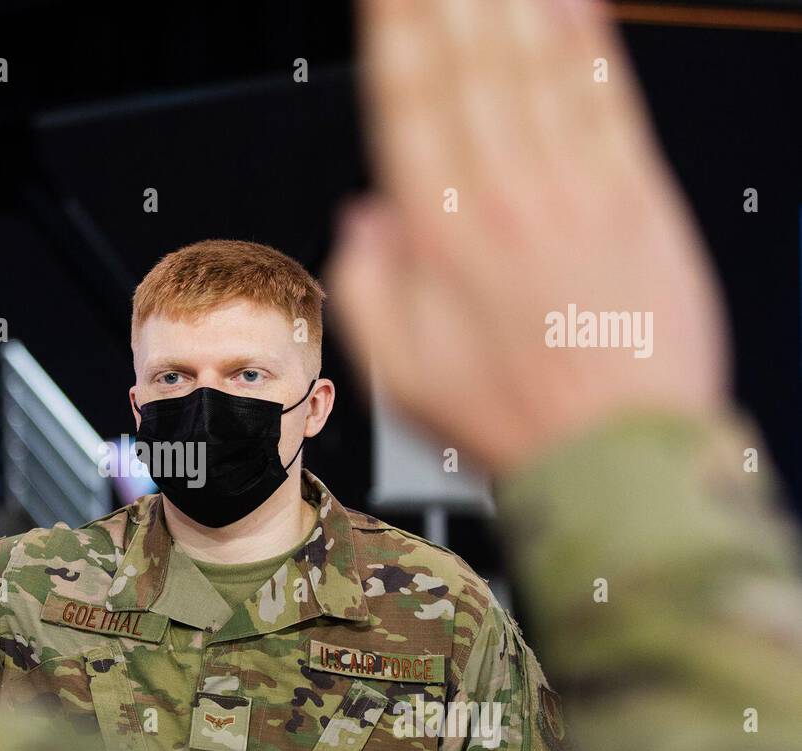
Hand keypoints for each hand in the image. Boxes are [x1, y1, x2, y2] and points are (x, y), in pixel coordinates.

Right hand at [329, 0, 728, 475]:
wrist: (618, 454)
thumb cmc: (511, 416)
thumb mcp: (401, 376)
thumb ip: (368, 288)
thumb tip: (365, 218)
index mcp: (442, 239)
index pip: (409, 102)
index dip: (395, 29)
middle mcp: (507, 200)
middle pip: (469, 64)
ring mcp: (577, 192)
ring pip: (537, 67)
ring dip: (511, 2)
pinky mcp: (638, 198)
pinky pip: (609, 99)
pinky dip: (589, 41)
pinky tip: (572, 0)